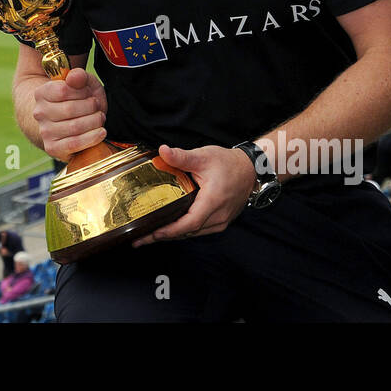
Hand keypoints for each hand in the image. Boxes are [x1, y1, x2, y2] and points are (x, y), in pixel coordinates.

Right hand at [32, 67, 107, 161]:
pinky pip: (74, 143)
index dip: (81, 91)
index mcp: (41, 93)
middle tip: (97, 106)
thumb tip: (74, 77)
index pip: (62, 90)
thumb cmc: (76, 100)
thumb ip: (79, 76)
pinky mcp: (52, 148)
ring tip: (99, 117)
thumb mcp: (81, 83)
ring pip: (74, 127)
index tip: (89, 92)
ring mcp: (45, 132)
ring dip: (94, 121)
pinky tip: (101, 132)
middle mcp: (39, 113)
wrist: (65, 121)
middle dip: (91, 107)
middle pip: (70, 109)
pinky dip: (92, 138)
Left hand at [132, 144, 256, 246]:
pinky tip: (170, 229)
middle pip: (188, 232)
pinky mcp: (221, 222)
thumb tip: (163, 151)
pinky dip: (184, 231)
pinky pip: (200, 230)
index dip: (170, 230)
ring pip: (193, 233)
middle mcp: (218, 216)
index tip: (152, 233)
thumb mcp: (203, 157)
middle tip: (140, 240)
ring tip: (149, 236)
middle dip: (164, 236)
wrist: (250, 170)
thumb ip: (182, 157)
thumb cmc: (228, 163)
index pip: (189, 223)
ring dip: (173, 235)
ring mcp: (221, 221)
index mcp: (212, 201)